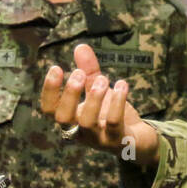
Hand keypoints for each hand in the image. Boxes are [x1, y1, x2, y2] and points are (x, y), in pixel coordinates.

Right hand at [39, 44, 159, 165]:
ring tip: (103, 79)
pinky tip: (123, 85)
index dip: (49, 90)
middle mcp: (79, 132)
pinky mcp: (118, 141)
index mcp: (70, 119)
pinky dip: (117, 103)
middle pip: (63, 118)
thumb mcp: (98, 90)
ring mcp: (98, 139)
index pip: (49, 109)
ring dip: (93, 98)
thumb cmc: (111, 114)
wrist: (137, 140)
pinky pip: (114, 123)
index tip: (56, 67)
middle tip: (78, 73)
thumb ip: (89, 71)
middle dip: (69, 93)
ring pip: (87, 123)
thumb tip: (81, 46)